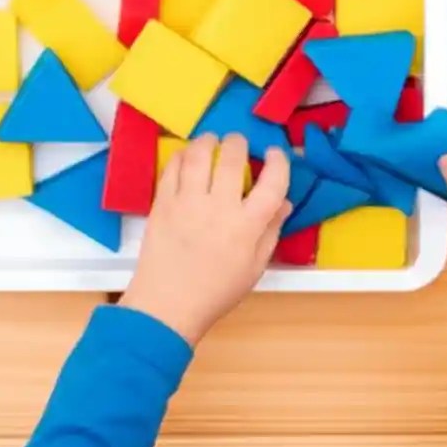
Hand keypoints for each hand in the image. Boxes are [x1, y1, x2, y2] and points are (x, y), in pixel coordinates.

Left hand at [119, 133, 291, 344]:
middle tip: (238, 142)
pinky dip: (182, 156)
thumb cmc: (216, 291)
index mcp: (247, 226)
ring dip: (208, 141)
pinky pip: (173, 168)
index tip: (276, 154)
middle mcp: (219, 208)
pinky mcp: (162, 203)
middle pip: (233, 158)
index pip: (273, 183)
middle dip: (239, 142)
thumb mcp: (254, 267)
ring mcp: (188, 202)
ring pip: (200, 155)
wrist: (168, 305)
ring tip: (211, 141)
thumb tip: (284, 203)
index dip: (279, 162)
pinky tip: (188, 158)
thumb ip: (271, 232)